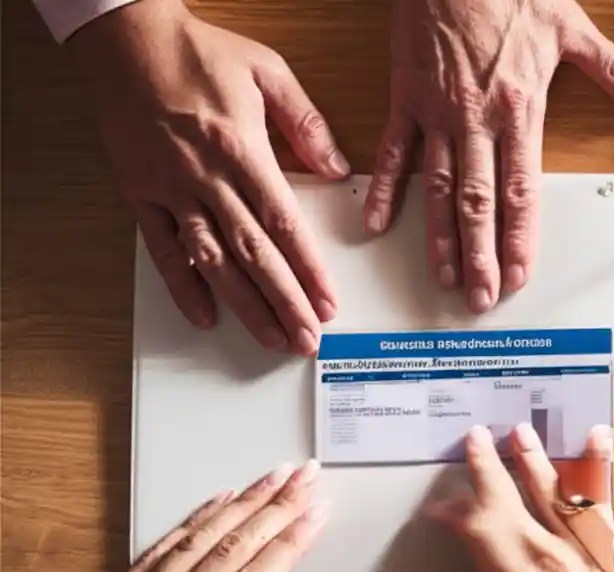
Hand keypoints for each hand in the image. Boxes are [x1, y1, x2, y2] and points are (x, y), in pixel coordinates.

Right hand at [68, 0, 348, 353]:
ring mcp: (171, 190)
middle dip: (285, 301)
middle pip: (253, 253)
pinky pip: (163, 251)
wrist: (126, 42)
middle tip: (308, 336)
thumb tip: (337, 170)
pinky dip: (184, 287)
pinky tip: (206, 316)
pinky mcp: (141, 195)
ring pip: (212, 261)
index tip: (328, 300)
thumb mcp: (268, 71)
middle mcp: (206, 177)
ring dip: (244, 305)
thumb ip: (307, 123)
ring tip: (272, 337)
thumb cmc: (198, 54)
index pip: (283, 223)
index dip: (308, 268)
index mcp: (242, 150)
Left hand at [73, 463, 328, 571]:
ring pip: (192, 544)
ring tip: (271, 479)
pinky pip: (153, 555)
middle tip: (303, 478)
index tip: (317, 514)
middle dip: (273, 509)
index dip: (291, 542)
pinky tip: (214, 503)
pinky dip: (189, 524)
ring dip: (237, 505)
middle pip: (227, 552)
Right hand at [364, 0, 613, 313]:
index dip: (519, 237)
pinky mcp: (405, 97)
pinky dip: (386, 189)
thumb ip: (611, 67)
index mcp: (518, 108)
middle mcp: (475, 118)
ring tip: (442, 274)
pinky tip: (378, 223)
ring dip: (439, 236)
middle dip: (479, 254)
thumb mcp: (568, 23)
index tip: (519, 272)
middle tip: (479, 296)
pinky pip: (394, 151)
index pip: (521, 190)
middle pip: (477, 202)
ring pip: (437, 187)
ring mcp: (436, 112)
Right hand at [397, 425, 613, 571]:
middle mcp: (564, 561)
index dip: (454, 509)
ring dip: (546, 461)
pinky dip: (611, 478)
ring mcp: (602, 555)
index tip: (438, 503)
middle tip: (479, 436)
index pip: (479, 528)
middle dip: (494, 465)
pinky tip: (607, 453)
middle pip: (520, 499)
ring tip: (530, 433)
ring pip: (568, 494)